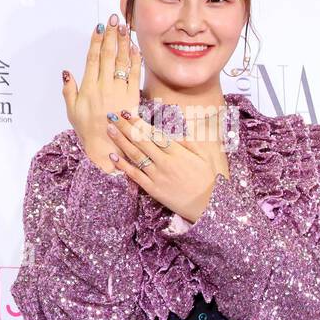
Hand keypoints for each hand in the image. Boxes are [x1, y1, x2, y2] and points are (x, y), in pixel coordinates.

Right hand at [63, 15, 140, 173]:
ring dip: (123, 43)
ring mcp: (119, 91)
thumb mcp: (72, 111)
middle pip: (108, 56)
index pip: (92, 58)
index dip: (96, 41)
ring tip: (125, 28)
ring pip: (122, 62)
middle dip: (111, 36)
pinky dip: (135, 61)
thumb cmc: (89, 131)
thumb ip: (69, 90)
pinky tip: (135, 48)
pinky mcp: (133, 97)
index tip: (99, 27)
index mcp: (88, 87)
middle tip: (114, 19)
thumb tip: (67, 72)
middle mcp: (104, 86)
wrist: (108, 147)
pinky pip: (135, 76)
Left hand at [101, 110, 225, 223]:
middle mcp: (166, 162)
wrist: (208, 205)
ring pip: (136, 155)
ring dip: (121, 141)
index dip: (140, 122)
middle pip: (141, 141)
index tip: (128, 113)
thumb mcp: (204, 158)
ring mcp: (158, 175)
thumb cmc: (208, 181)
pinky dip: (123, 165)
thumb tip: (176, 131)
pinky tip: (113, 156)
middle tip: (113, 115)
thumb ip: (189, 143)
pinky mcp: (153, 189)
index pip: (154, 133)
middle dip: (126, 127)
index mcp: (178, 153)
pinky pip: (135, 175)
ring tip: (110, 129)